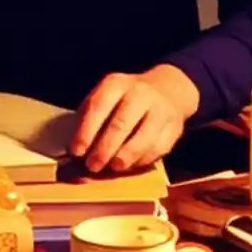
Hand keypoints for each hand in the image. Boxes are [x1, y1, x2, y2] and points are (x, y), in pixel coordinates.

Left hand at [71, 65, 198, 172]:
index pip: (98, 107)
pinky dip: (142, 160)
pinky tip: (130, 165)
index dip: (86, 132)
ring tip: (113, 167)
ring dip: (125, 157)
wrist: (167, 90)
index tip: (77, 152)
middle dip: (104, 149)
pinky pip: (158, 149)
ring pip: (143, 139)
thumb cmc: (125, 100)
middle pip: (121, 124)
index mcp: (116, 84)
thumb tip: (76, 152)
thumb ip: (89, 120)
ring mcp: (161, 111)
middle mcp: (140, 94)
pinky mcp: (174, 129)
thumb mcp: (105, 97)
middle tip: (93, 166)